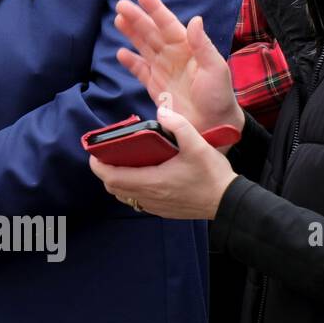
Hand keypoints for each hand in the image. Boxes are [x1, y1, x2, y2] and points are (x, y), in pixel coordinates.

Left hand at [89, 106, 238, 218]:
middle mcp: (149, 197)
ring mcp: (155, 206)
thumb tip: (161, 111)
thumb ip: (178, 126)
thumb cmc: (213, 175)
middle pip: (113, 187)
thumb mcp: (198, 145)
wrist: (229, 202)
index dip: (97, 165)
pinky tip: (142, 175)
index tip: (94, 152)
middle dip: (105, 171)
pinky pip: (137, 201)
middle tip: (107, 155)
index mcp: (152, 181)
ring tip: (123, 163)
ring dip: (118, 181)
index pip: (111, 176)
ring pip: (124, 195)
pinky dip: (132, 189)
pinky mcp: (163, 210)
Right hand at [114, 0, 243, 143]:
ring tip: (118, 19)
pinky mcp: (154, 86)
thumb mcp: (216, 69)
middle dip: (136, 18)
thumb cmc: (219, 96)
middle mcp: (173, 55)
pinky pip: (139, 70)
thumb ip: (203, 45)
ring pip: (143, 46)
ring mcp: (162, 69)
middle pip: (151, 32)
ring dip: (131, 33)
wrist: (214, 126)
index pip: (168, 23)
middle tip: (120, 4)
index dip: (155, 9)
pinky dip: (130, 61)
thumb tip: (194, 20)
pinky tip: (121, 53)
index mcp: (188, 48)